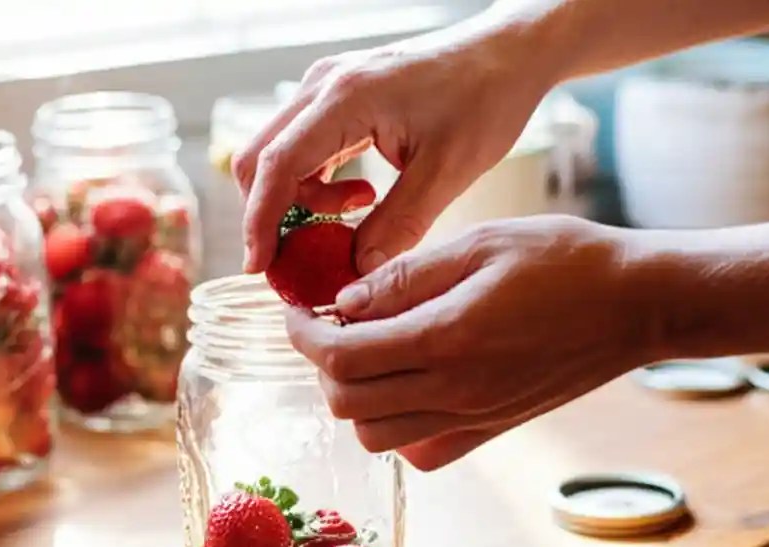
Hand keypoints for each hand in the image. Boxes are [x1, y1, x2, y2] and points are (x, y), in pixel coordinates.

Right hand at [232, 22, 556, 274]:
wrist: (508, 53)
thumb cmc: (486, 99)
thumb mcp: (448, 172)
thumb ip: (399, 225)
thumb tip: (358, 271)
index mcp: (345, 98)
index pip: (276, 165)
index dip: (260, 221)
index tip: (261, 267)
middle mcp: (324, 85)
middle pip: (261, 158)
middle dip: (272, 215)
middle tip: (303, 258)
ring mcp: (327, 86)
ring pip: (279, 154)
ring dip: (303, 200)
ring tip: (361, 210)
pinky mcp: (339, 96)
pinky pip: (304, 146)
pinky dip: (317, 183)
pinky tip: (364, 194)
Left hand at [286, 216, 661, 470]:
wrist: (637, 305)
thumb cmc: (566, 260)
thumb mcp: (480, 244)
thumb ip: (406, 277)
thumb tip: (343, 303)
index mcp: (446, 339)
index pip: (340, 357)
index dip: (301, 334)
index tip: (294, 309)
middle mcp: (454, 391)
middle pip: (347, 404)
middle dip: (320, 365)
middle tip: (326, 326)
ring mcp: (474, 418)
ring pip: (376, 436)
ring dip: (354, 397)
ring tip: (367, 352)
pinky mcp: (492, 430)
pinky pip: (421, 452)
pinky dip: (396, 428)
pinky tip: (408, 385)